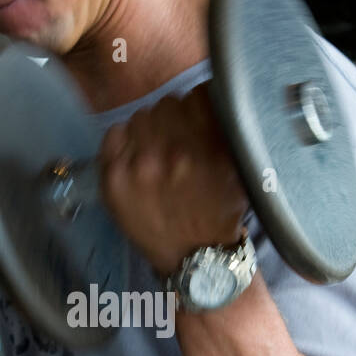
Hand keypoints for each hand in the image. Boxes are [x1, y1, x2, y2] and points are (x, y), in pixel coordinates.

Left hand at [97, 83, 248, 276]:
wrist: (195, 259)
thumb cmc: (220, 212)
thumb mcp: (241, 170)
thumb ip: (230, 132)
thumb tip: (216, 96)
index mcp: (214, 148)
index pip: (198, 96)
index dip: (197, 108)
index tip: (196, 122)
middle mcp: (178, 153)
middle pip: (168, 104)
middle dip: (173, 120)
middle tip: (176, 143)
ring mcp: (143, 165)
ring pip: (141, 116)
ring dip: (149, 130)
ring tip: (156, 155)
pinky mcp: (116, 178)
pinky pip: (114, 132)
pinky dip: (124, 141)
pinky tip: (135, 159)